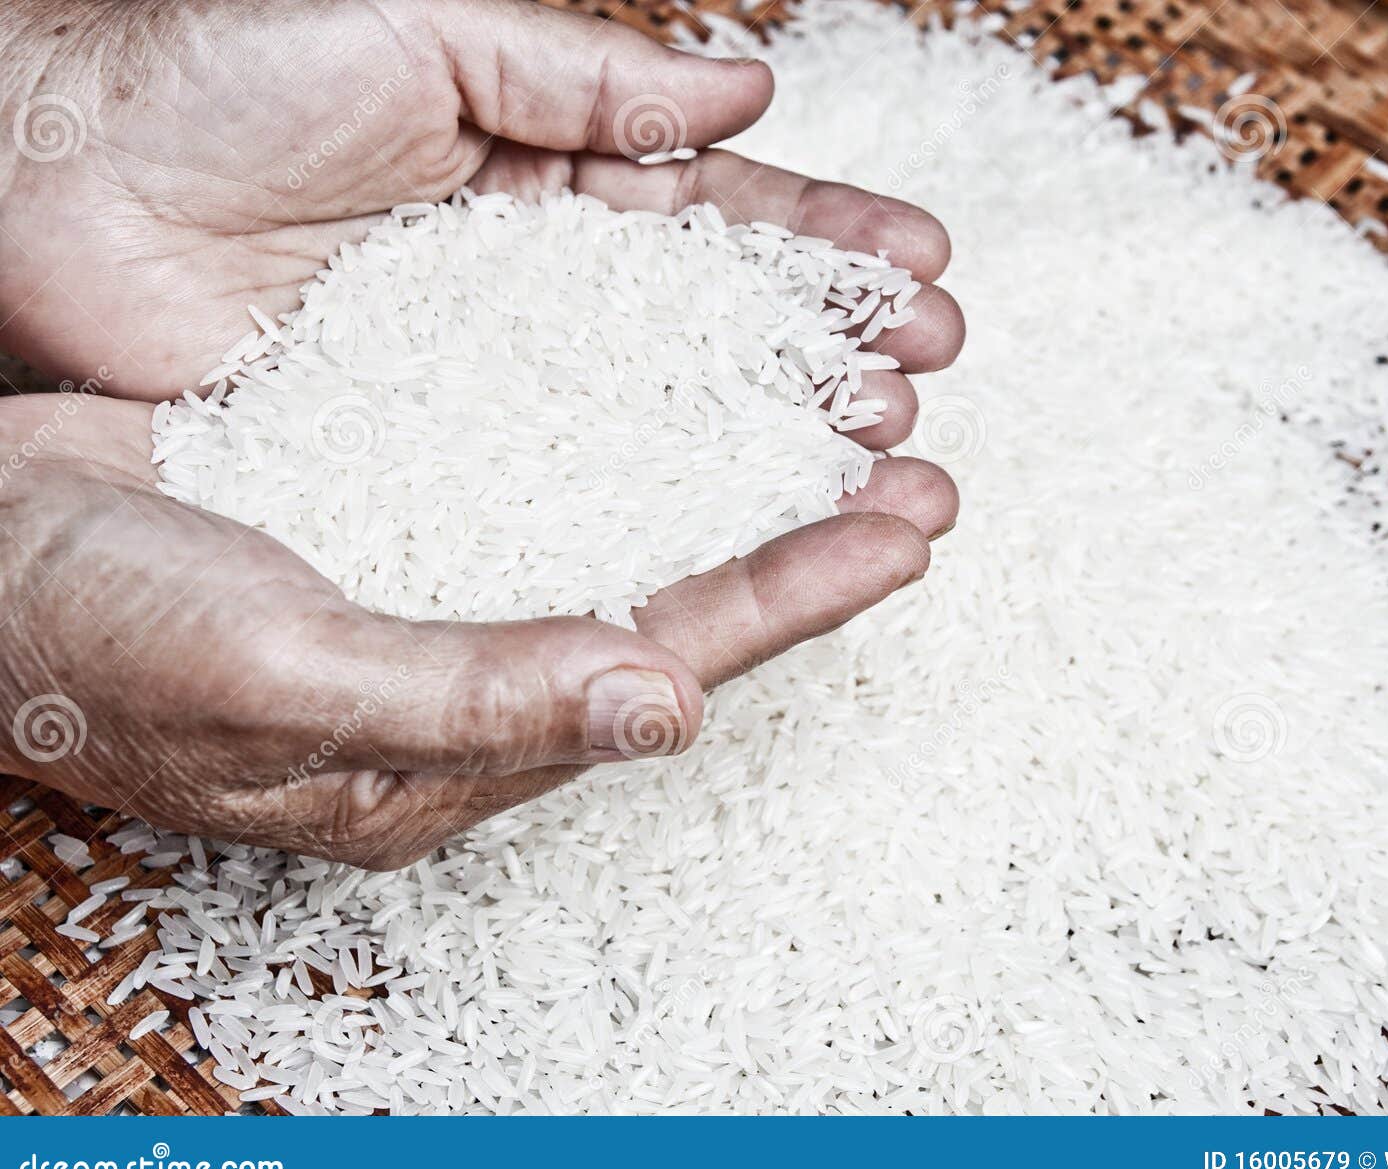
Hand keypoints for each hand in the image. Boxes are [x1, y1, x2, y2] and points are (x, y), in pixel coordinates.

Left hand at [0, 0, 963, 454]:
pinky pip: (554, 482)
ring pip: (657, 413)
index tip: (927, 273)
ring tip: (875, 451)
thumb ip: (582, 74)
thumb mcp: (420, 35)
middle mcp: (538, 282)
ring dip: (771, 434)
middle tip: (925, 383)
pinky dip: (646, 502)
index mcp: (549, 170)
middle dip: (828, 348)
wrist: (52, 184)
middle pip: (714, 325)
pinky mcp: (430, 451)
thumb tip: (751, 85)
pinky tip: (735, 526)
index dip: (826, 241)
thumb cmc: (219, 79)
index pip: (720, 208)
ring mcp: (493, 376)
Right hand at [0, 393, 951, 867]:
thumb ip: (474, 690)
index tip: (913, 525)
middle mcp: (466, 680)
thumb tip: (666, 708)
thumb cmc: (89, 633)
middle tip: (921, 472)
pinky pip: (551, 479)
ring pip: (626, 534)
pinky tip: (684, 391)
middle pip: (676, 605)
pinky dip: (632, 433)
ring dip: (736, 479)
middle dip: (804, 542)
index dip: (796, 595)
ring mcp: (435, 596)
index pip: (667, 661)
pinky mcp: (399, 516)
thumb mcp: (278, 664)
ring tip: (840, 417)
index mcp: (452, 747)